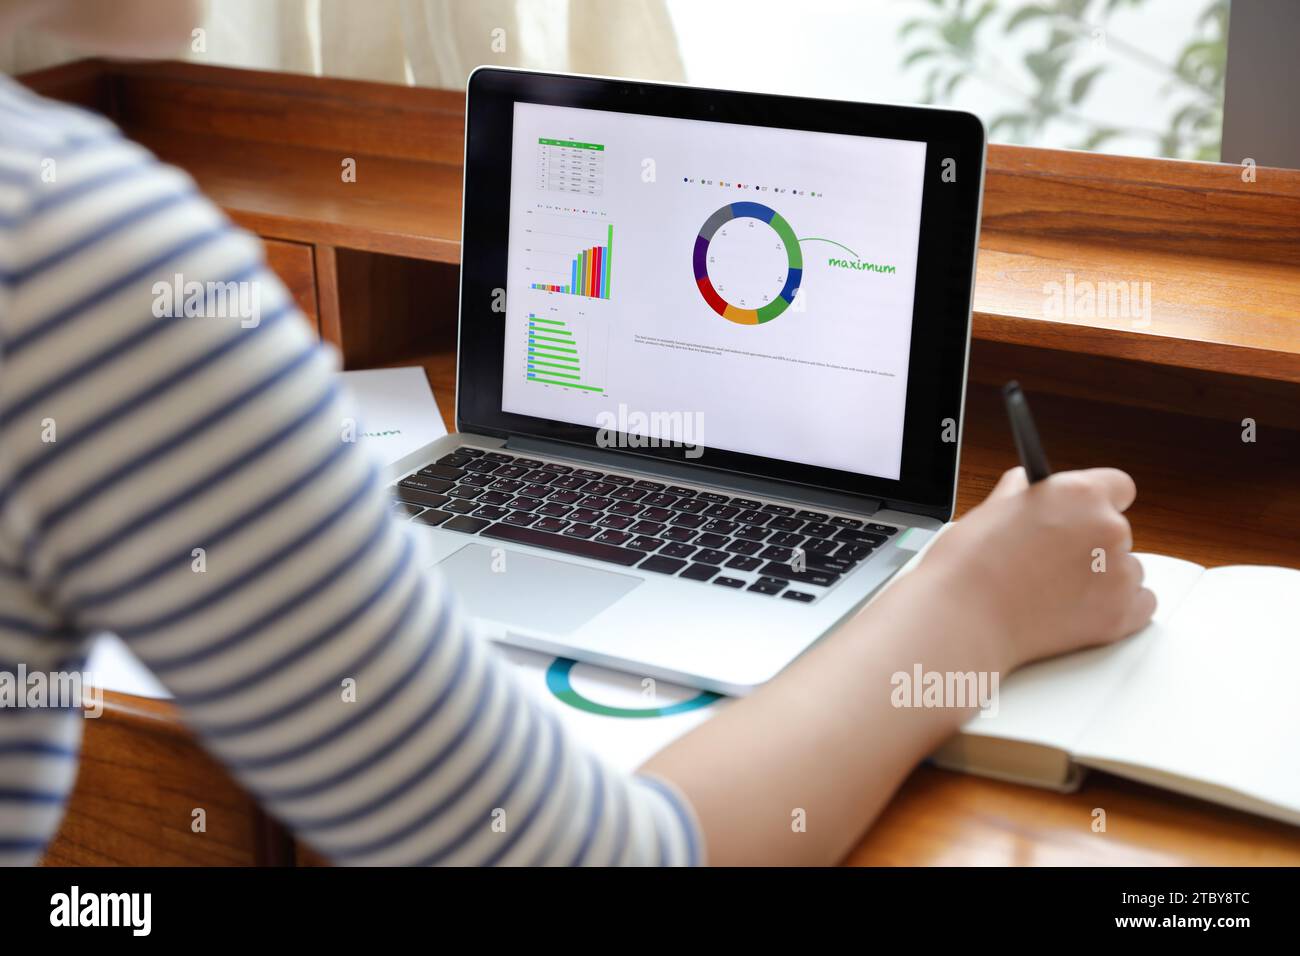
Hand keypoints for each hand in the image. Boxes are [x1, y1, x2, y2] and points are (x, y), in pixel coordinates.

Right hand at [923, 466, 1156, 671]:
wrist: (964, 618)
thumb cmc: (968, 565)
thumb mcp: (992, 507)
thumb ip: (1025, 493)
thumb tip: (1028, 486)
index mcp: (1079, 493)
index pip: (1119, 486)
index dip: (1098, 501)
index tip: (1085, 514)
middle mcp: (1108, 528)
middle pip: (1118, 530)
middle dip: (1090, 543)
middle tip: (1051, 560)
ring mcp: (1119, 574)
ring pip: (1128, 568)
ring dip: (1102, 576)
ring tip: (1055, 589)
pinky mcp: (1122, 615)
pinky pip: (1140, 603)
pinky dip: (1117, 607)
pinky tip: (1078, 608)